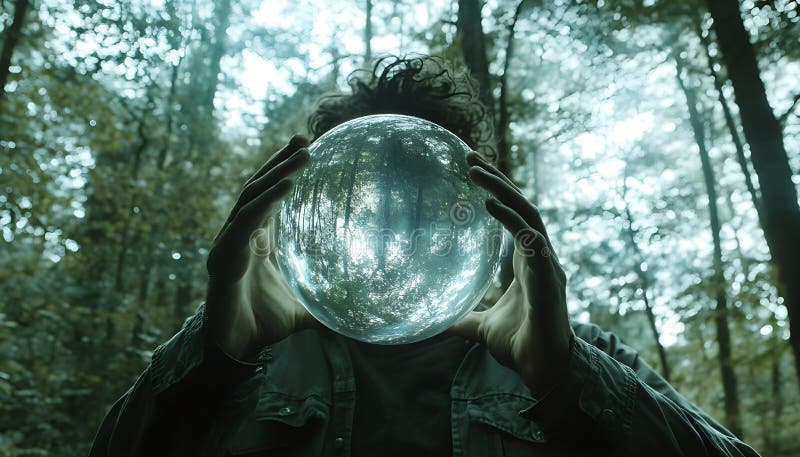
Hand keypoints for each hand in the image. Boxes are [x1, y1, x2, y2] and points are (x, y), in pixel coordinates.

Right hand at [205, 135, 319, 359]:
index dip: (285, 173)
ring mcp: (229, 244)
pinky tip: (288, 186)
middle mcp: (241, 236)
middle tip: (304, 135)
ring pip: (251, 197)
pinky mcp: (222, 257)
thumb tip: (364, 312)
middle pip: (259, 187)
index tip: (309, 150)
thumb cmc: (263, 327)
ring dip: (277, 172)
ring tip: (303, 152)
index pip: (270, 197)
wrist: (234, 352)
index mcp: (257, 241)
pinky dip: (266, 201)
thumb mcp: (306, 311)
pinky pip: (245, 222)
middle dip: (280, 161)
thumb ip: (329, 305)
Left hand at [448, 152, 573, 390]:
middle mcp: (541, 257)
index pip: (513, 216)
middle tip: (469, 157)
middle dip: (497, 180)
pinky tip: (491, 206)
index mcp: (528, 262)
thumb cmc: (521, 345)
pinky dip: (513, 222)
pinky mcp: (550, 280)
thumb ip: (462, 319)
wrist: (543, 371)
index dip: (497, 191)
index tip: (473, 169)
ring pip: (529, 216)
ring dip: (503, 192)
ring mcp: (548, 266)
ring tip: (477, 172)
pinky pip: (533, 243)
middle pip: (521, 206)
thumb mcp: (481, 328)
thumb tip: (434, 322)